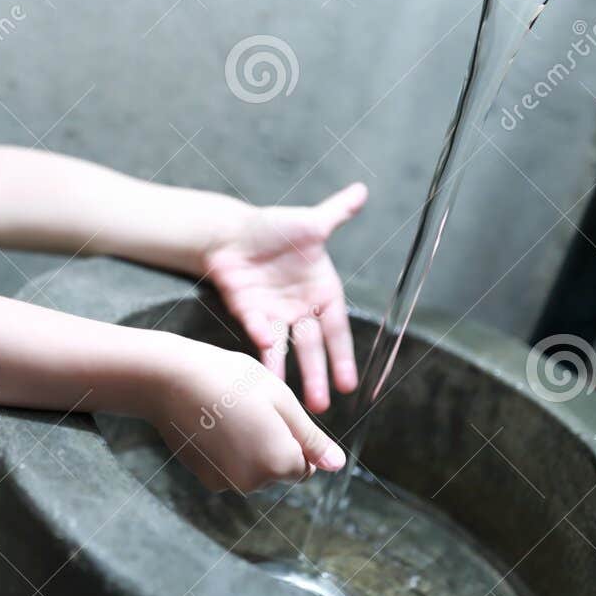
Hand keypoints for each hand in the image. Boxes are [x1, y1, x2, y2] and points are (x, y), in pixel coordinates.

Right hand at [144, 341, 345, 492]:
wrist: (169, 380)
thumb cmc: (230, 380)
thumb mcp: (281, 400)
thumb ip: (310, 438)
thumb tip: (338, 465)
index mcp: (279, 462)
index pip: (305, 465)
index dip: (293, 437)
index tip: (271, 411)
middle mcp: (254, 483)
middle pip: (278, 471)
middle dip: (272, 445)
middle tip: (249, 408)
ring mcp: (226, 483)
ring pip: (254, 470)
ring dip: (250, 448)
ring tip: (229, 414)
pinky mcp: (205, 478)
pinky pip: (230, 469)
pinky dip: (227, 452)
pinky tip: (213, 425)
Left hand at [199, 181, 367, 413]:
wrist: (234, 232)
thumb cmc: (275, 228)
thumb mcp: (311, 222)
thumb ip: (337, 213)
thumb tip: (362, 190)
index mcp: (322, 293)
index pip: (337, 330)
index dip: (343, 357)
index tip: (350, 384)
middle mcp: (301, 309)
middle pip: (312, 347)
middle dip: (318, 375)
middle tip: (323, 405)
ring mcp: (274, 314)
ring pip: (285, 348)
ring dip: (289, 372)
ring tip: (292, 399)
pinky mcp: (248, 313)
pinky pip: (257, 328)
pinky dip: (262, 337)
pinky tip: (268, 348)